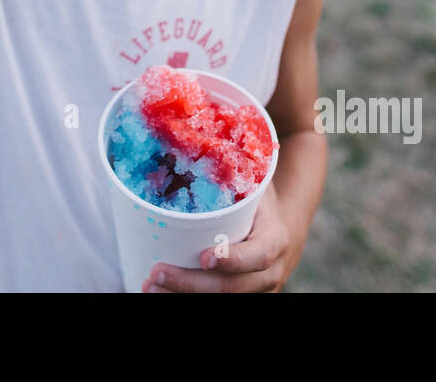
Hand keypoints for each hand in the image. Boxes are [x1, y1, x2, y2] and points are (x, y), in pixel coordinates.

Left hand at [141, 183, 302, 292]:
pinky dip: (189, 300)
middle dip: (191, 285)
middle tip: (156, 274)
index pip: (257, 255)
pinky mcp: (243, 297)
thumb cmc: (261, 199)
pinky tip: (160, 294)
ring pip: (223, 301)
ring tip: (149, 287)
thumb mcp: (254, 182)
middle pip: (231, 288)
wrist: (286, 230)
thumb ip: (229, 169)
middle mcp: (269, 272)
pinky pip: (218, 302)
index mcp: (274, 240)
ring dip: (183, 297)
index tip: (204, 256)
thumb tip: (182, 133)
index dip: (232, 259)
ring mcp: (257, 290)